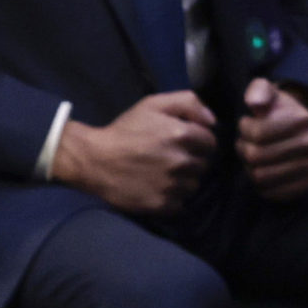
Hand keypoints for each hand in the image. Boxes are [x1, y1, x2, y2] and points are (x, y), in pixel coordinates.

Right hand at [52, 91, 216, 214]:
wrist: (94, 160)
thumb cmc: (126, 130)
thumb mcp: (153, 104)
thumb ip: (189, 103)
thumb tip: (213, 120)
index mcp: (182, 135)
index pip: (211, 142)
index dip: (199, 141)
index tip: (183, 142)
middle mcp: (181, 162)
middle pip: (204, 164)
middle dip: (192, 160)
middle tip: (171, 157)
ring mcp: (172, 185)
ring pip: (194, 185)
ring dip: (184, 180)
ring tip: (164, 173)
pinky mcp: (162, 205)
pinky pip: (181, 202)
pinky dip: (173, 197)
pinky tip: (159, 187)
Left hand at [238, 78, 307, 201]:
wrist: (297, 131)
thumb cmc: (275, 111)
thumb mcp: (266, 92)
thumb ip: (259, 90)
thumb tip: (256, 104)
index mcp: (302, 119)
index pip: (258, 133)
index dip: (244, 129)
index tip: (247, 124)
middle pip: (256, 156)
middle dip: (244, 149)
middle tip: (247, 143)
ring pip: (260, 176)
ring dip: (250, 168)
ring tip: (254, 157)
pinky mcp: (306, 185)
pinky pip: (271, 193)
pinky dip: (260, 185)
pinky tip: (263, 171)